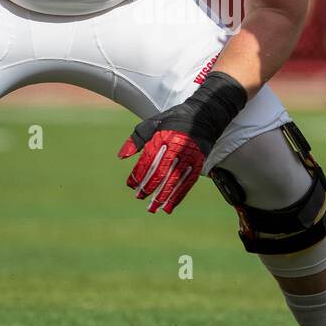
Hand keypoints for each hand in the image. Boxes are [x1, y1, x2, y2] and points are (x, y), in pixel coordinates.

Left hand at [118, 72, 246, 213]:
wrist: (203, 117)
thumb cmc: (173, 121)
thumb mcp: (152, 124)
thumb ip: (136, 140)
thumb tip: (122, 156)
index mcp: (162, 138)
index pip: (148, 160)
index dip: (138, 174)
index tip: (131, 184)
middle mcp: (176, 148)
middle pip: (160, 172)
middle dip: (148, 187)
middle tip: (139, 197)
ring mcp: (189, 157)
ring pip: (174, 181)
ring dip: (163, 196)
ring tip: (153, 208)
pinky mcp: (198, 164)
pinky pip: (187, 184)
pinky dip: (178, 196)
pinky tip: (170, 207)